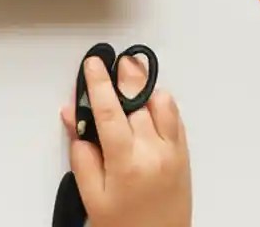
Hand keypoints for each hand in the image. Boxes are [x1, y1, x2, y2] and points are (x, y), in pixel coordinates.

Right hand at [59, 55, 191, 226]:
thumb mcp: (92, 197)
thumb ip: (82, 155)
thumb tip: (75, 119)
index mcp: (127, 163)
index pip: (110, 110)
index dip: (99, 83)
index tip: (93, 65)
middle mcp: (154, 153)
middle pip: (138, 100)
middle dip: (125, 76)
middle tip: (115, 62)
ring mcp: (173, 153)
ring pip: (162, 104)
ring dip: (146, 89)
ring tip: (131, 80)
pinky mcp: (184, 156)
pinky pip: (176, 119)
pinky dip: (162, 105)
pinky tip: (149, 102)